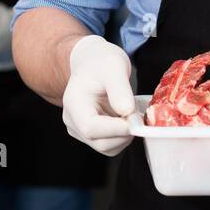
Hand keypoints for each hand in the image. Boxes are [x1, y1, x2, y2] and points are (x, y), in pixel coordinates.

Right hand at [63, 35, 135, 155]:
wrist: (92, 64)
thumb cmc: (101, 62)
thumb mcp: (114, 65)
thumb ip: (120, 88)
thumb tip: (127, 112)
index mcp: (73, 103)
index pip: (91, 128)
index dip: (116, 129)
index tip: (134, 118)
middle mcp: (72, 120)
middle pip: (100, 142)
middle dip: (124, 132)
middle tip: (136, 113)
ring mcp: (80, 130)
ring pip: (107, 147)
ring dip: (125, 135)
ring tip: (129, 113)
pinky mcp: (90, 136)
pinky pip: (110, 146)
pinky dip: (123, 136)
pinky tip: (124, 119)